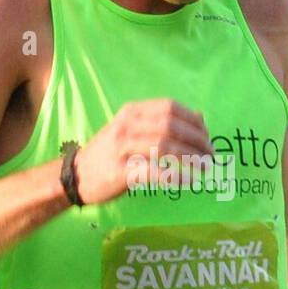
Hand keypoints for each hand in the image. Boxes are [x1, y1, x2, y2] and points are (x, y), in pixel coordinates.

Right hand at [74, 99, 213, 205]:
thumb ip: (162, 122)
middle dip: (197, 140)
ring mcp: (122, 148)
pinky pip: (154, 172)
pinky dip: (176, 176)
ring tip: (206, 167)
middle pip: (171, 126)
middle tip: (211, 154)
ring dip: (191, 157)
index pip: (170, 108)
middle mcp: (127, 126)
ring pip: (165, 146)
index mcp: (132, 112)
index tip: (207, 135)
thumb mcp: (132, 129)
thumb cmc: (109, 153)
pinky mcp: (121, 172)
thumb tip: (199, 118)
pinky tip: (190, 180)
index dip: (193, 120)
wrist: (76, 175)